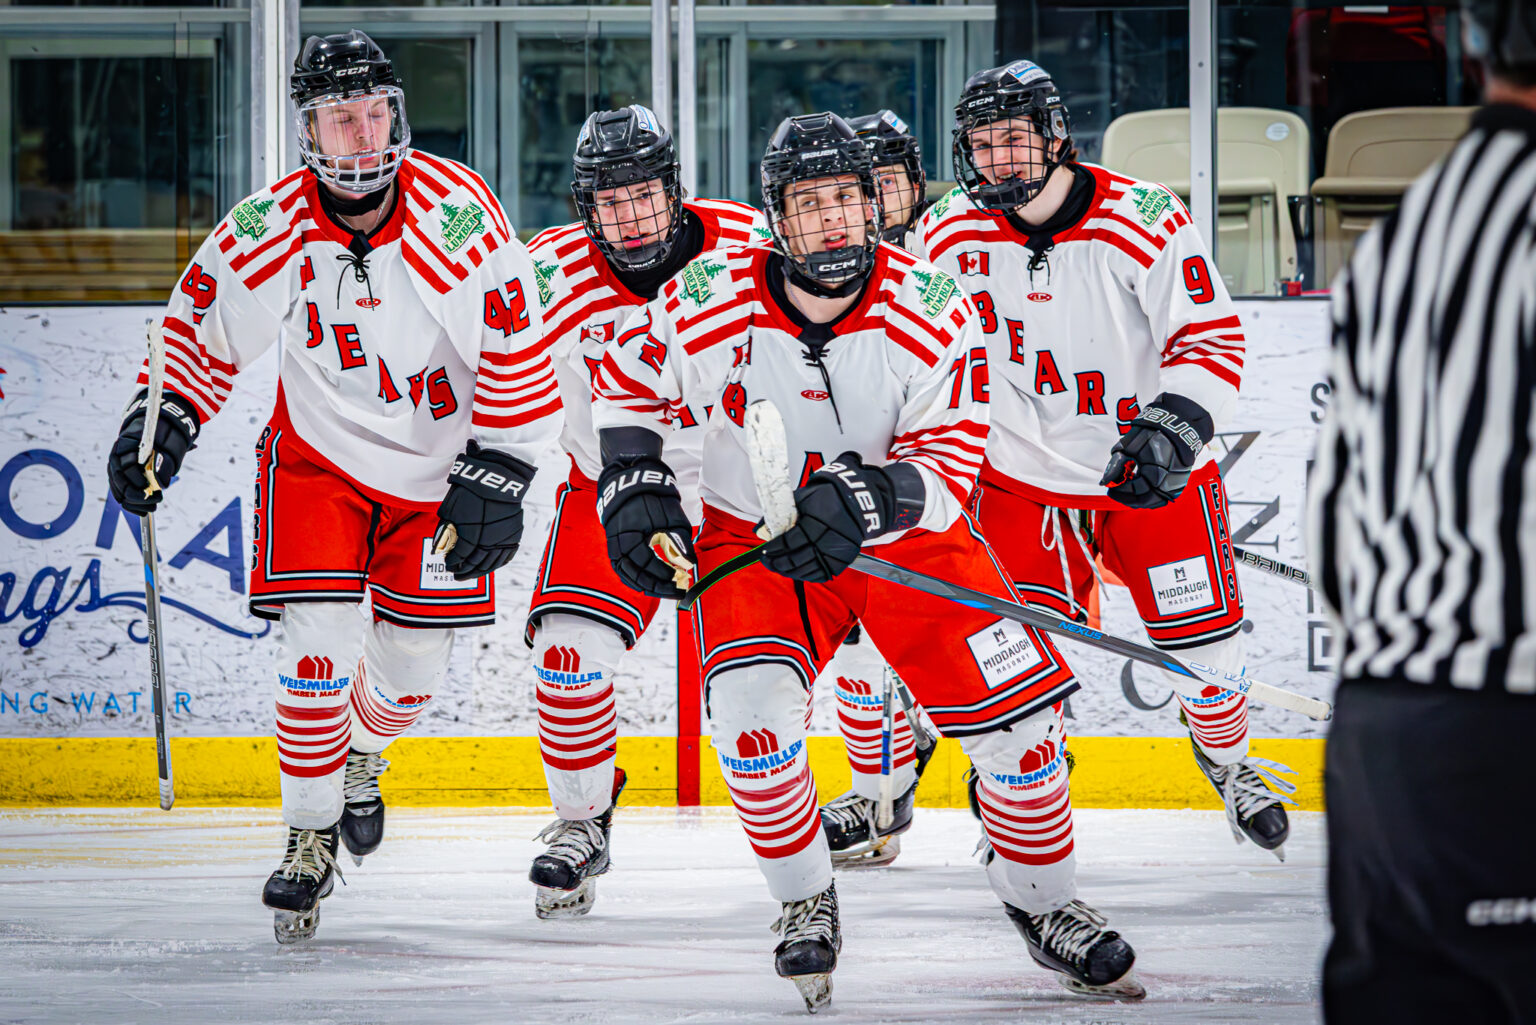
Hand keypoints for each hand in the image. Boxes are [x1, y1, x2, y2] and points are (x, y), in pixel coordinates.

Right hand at [107, 389, 199, 515]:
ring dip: (134, 502)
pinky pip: (120, 493)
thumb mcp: (170, 443)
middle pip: (119, 481)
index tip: (152, 490)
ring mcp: (117, 467)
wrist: (159, 425)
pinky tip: (144, 511)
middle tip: (157, 501)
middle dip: (137, 495)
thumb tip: (160, 482)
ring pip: (118, 490)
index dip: (137, 481)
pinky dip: (131, 504)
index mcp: (126, 444)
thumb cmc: (166, 433)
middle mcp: (117, 456)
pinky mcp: (120, 476)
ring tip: (153, 507)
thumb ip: (164, 461)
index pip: (125, 467)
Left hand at [435, 441, 535, 579]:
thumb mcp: (451, 509)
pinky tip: (490, 566)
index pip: (460, 557)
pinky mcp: (514, 534)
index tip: (447, 564)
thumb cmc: (470, 490)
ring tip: (471, 575)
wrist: (496, 477)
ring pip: (491, 563)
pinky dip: (497, 564)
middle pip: (475, 563)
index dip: (452, 563)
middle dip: (464, 571)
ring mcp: (503, 538)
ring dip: (480, 571)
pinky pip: (506, 555)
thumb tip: (442, 546)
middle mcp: (488, 540)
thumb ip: (447, 530)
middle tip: (456, 575)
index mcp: (471, 534)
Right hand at [596, 455, 694, 598]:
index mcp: (631, 534)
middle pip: (636, 575)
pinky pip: (621, 569)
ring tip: (665, 591)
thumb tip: (690, 565)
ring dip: (645, 586)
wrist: (630, 481)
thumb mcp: (672, 516)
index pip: (647, 564)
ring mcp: (613, 545)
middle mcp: (618, 543)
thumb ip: (680, 542)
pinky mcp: (613, 545)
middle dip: (657, 587)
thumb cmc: (653, 496)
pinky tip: (648, 585)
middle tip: (677, 591)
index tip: (682, 579)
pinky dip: (634, 579)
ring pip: (626, 575)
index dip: (665, 575)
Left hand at [760, 452, 921, 582]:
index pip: (793, 539)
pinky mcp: (844, 559)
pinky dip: (806, 575)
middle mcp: (832, 536)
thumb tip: (761, 531)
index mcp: (821, 517)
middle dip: (780, 562)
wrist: (857, 502)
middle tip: (768, 562)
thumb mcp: (803, 498)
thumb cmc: (827, 497)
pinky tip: (794, 572)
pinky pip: (822, 573)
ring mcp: (839, 550)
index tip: (765, 550)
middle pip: (800, 556)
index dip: (776, 547)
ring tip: (777, 567)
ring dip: (790, 571)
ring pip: (810, 567)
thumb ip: (782, 514)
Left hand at [1100, 393, 1212, 508]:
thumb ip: (1116, 467)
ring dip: (1137, 499)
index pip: (1134, 490)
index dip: (1119, 490)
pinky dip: (1148, 496)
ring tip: (1126, 490)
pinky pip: (1161, 497)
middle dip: (1126, 498)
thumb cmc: (1151, 434)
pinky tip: (1138, 489)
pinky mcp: (1178, 484)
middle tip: (1115, 491)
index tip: (1109, 487)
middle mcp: (1168, 483)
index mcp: (1156, 473)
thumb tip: (1104, 482)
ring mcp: (1175, 485)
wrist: (1177, 428)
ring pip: (1153, 502)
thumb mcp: (1128, 448)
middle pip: (1143, 501)